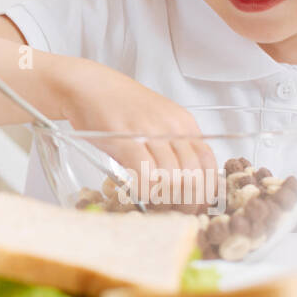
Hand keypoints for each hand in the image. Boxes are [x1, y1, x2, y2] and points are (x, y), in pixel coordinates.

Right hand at [53, 59, 215, 210]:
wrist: (88, 85)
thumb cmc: (118, 105)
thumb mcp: (156, 120)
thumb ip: (173, 144)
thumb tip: (185, 181)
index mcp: (182, 123)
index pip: (208, 162)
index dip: (206, 189)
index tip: (197, 205)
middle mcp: (170, 126)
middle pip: (193, 174)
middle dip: (187, 200)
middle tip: (175, 211)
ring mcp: (148, 131)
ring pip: (171, 176)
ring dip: (164, 198)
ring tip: (155, 203)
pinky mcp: (125, 139)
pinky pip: (144, 173)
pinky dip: (144, 190)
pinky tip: (139, 193)